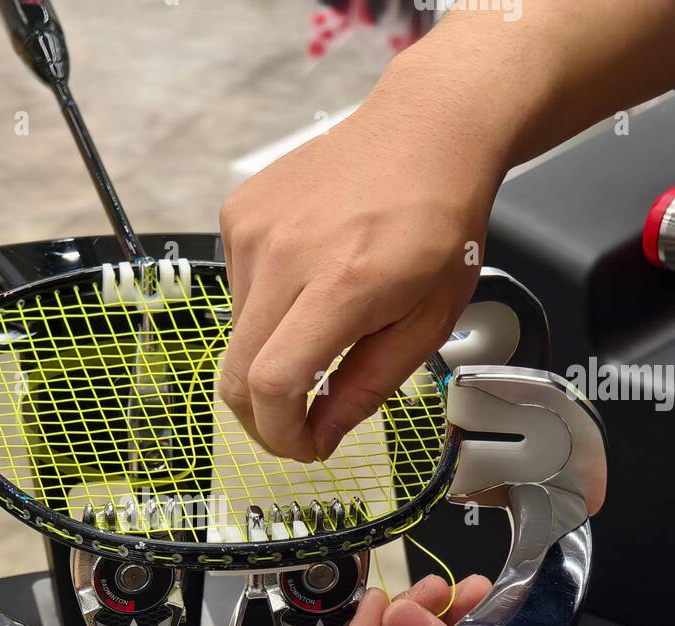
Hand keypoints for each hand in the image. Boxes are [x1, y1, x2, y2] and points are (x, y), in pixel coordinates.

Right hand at [216, 2, 674, 464]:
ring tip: (319, 330)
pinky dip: (265, 308)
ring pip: (237, 335)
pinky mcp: (238, 214)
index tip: (302, 446)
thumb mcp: (427, 322)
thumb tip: (319, 436)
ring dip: (269, 355)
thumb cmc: (439, 222)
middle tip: (297, 423)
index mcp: (343, 284)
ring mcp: (253, 230)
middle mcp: (286, 255)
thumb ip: (367, 387)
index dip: (280, 433)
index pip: (271, 383)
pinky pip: (237, 290)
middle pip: (235, 374)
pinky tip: (307, 282)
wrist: (426, 131)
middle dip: (262, 417)